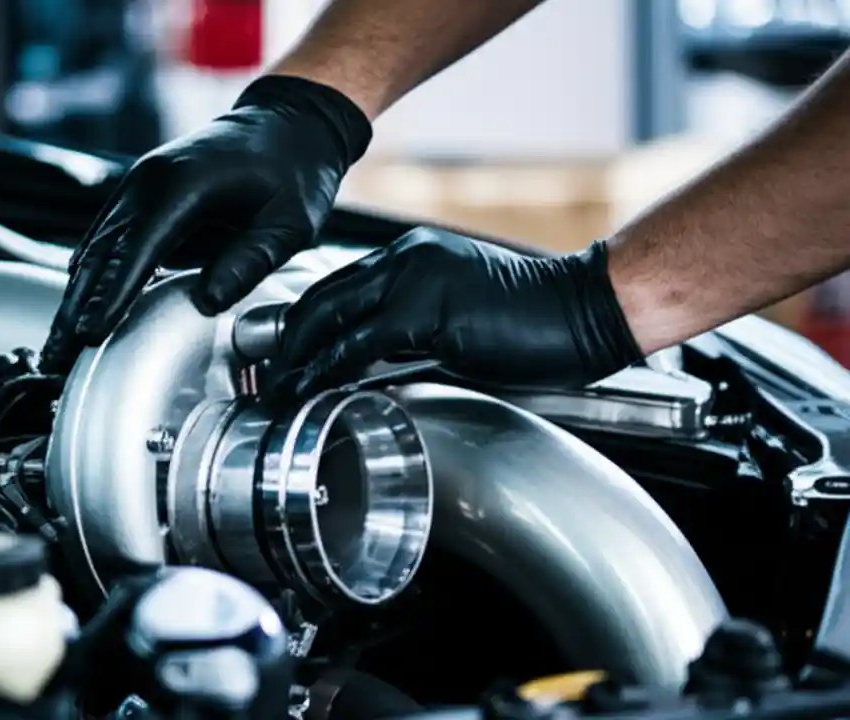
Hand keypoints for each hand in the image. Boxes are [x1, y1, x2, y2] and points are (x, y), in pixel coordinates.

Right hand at [39, 75, 371, 374]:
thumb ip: (249, 261)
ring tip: (58, 346)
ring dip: (75, 298)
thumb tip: (207, 301)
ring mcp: (138, 188)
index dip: (112, 296)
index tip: (90, 333)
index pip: (137, 251)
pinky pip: (106, 242)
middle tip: (54, 356)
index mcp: (183, 186)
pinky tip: (80, 310)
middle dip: (74, 308)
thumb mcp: (290, 222)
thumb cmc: (293, 169)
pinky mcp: (140, 197)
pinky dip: (91, 278)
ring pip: (93, 250)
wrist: (286, 121)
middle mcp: (148, 183)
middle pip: (99, 254)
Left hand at [275, 229, 642, 397]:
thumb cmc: (533, 319)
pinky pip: (361, 343)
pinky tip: (313, 390)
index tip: (285, 356)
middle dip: (287, 341)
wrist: (586, 308)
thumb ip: (413, 328)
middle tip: (266, 377)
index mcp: (411, 255)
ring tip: (278, 391)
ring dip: (298, 359)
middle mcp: (405, 259)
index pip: (338, 286)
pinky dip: (330, 369)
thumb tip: (373, 364)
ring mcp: (414, 279)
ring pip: (332, 319)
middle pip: (322, 298)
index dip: (305, 323)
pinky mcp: (427, 310)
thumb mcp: (458, 313)